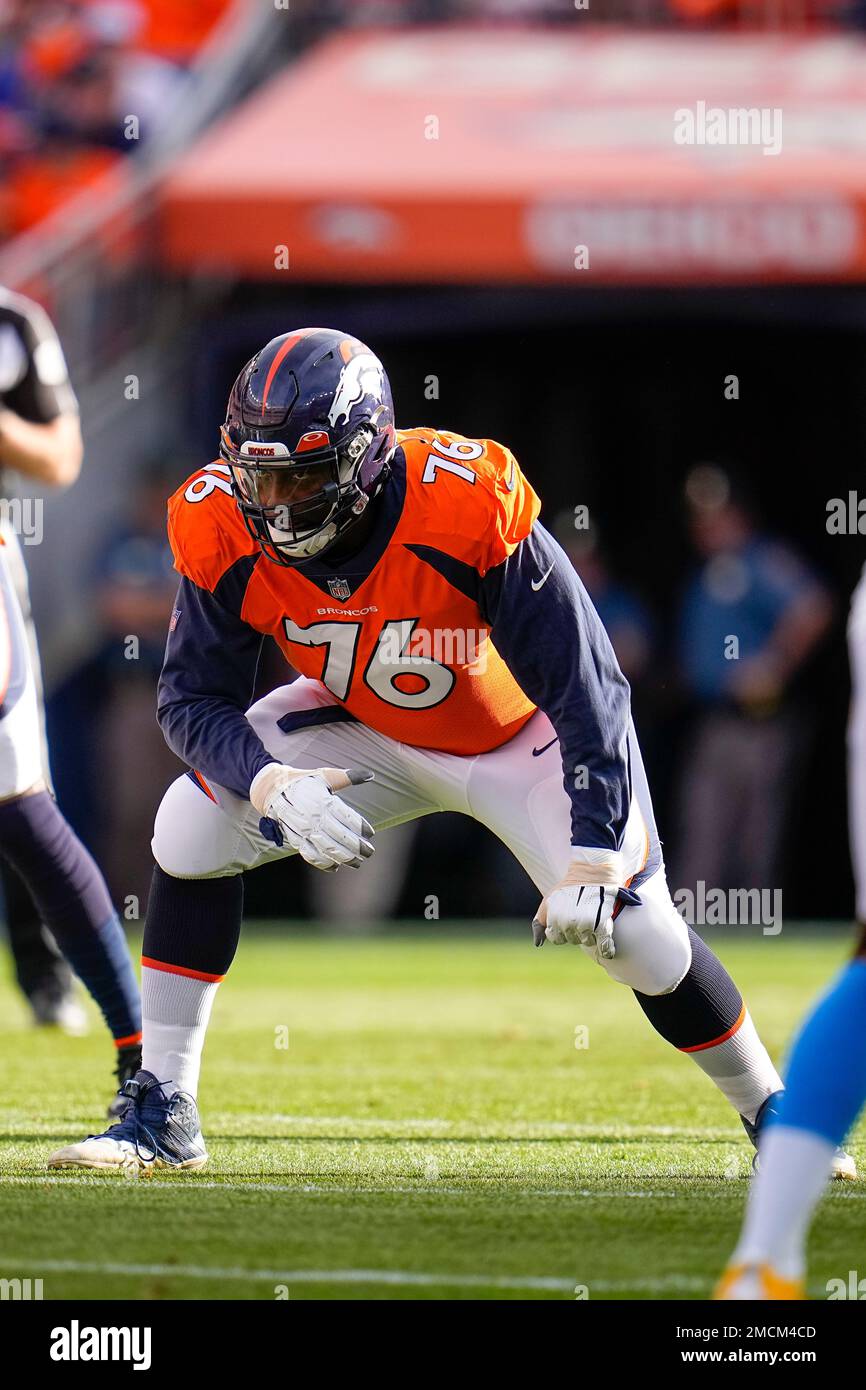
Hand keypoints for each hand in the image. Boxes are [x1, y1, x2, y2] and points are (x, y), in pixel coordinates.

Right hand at [250, 763, 374, 871]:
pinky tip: (334, 867)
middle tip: (369, 852)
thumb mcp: (325, 775)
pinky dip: (322, 863)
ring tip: (357, 863)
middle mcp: (314, 816)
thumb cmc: (303, 781)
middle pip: (339, 835)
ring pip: (326, 848)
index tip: (371, 833)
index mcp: (322, 800)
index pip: (346, 817)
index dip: (360, 826)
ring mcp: (304, 829)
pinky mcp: (295, 838)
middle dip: (357, 847)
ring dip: (343, 858)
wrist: (272, 789)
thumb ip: (348, 777)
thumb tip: (370, 775)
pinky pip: (309, 854)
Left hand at [533, 882, 618, 957]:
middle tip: (581, 916)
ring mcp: (585, 924)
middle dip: (575, 932)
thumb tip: (537, 943)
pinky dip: (606, 948)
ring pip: (587, 942)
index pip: (556, 939)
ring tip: (592, 920)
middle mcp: (568, 924)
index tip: (567, 921)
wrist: (591, 873)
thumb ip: (540, 921)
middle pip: (572, 940)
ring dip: (589, 936)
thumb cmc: (569, 887)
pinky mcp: (602, 924)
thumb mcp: (548, 901)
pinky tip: (608, 950)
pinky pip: (604, 945)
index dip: (561, 932)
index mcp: (554, 919)